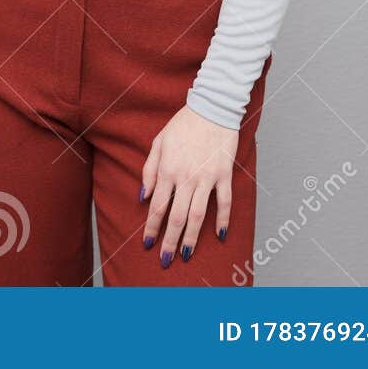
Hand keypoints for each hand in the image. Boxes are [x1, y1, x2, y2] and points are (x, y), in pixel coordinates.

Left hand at [139, 104, 237, 266]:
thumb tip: (142, 197)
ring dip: (191, 237)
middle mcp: (185, 177)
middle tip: (165, 261)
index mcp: (167, 170)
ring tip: (186, 255)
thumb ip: (149, 171)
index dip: (151, 228)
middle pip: (176, 217)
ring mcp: (206, 177)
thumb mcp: (158, 143)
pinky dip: (223, 220)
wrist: (211, 108)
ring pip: (197, 215)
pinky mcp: (224, 174)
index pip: (157, 207)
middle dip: (169, 241)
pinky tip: (219, 235)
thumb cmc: (182, 125)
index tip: (147, 244)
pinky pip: (225, 202)